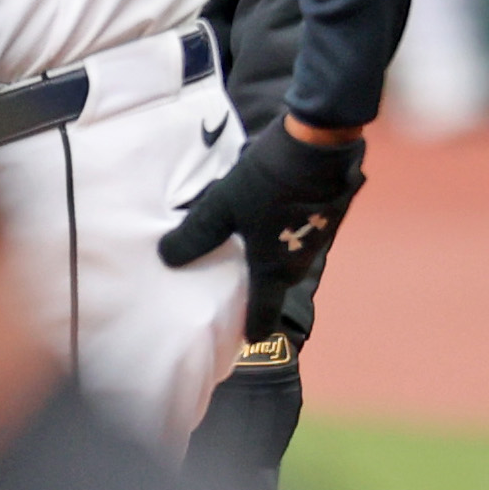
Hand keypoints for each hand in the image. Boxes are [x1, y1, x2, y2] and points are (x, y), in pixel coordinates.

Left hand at [158, 115, 365, 342]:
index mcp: (275, 268)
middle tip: (234, 295)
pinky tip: (264, 224)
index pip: (264, 311)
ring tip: (246, 257)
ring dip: (268, 261)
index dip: (253, 328)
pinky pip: (294, 238)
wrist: (318, 146)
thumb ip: (195, 235)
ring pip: (285, 260)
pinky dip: (278, 238)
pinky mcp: (322, 218)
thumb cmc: (268, 182)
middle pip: (274, 285)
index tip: (246, 342)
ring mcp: (314, 240)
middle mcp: (299, 262)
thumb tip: (166, 258)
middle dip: (258, 293)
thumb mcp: (222, 206)